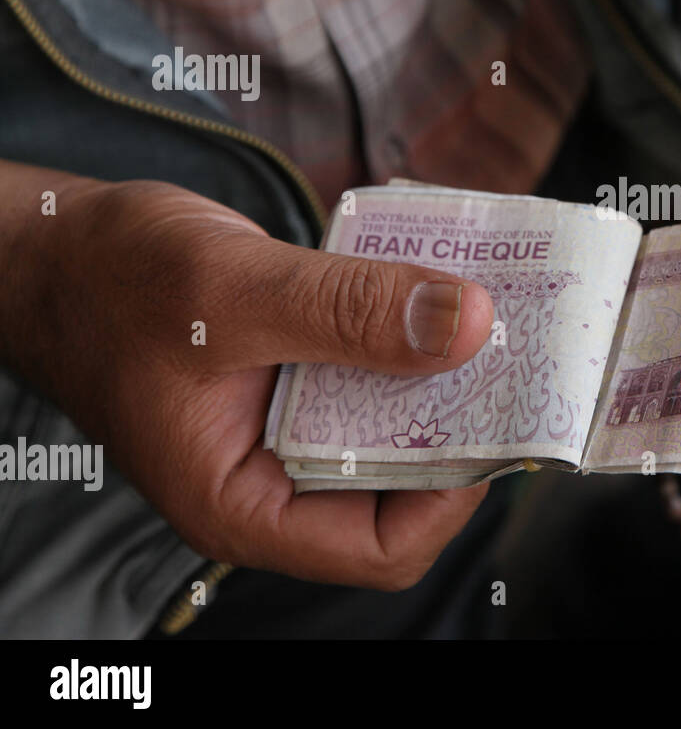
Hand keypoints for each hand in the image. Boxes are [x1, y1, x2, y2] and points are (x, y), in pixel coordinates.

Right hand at [1, 170, 494, 588]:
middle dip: (459, 422)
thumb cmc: (110, 282)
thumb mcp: (233, 291)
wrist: (58, 247)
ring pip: (395, 422)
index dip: (452, 494)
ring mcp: (290, 429)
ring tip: (485, 310)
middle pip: (403, 484)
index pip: (382, 546)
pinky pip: (374, 373)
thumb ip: (349, 312)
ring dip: (441, 369)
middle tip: (510, 351)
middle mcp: (275, 478)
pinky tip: (435, 288)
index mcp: (245, 503)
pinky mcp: (301, 380)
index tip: (493, 414)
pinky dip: (409, 335)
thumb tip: (469, 326)